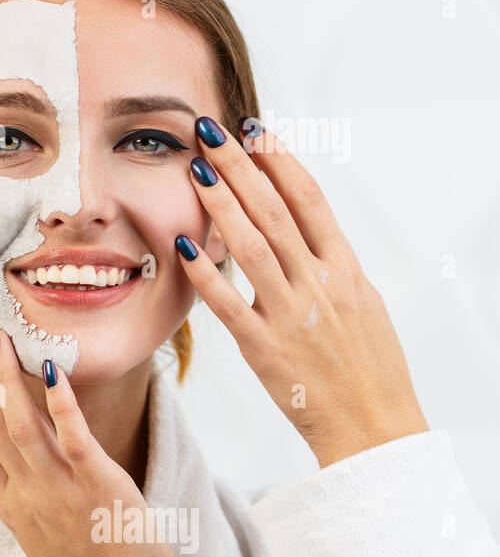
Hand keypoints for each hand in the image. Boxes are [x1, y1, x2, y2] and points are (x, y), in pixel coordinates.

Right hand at [0, 305, 183, 556]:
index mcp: (6, 502)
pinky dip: (60, 403)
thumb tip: (11, 439)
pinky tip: (51, 369)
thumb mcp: (37, 525)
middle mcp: (24, 493)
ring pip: (18, 423)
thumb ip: (21, 482)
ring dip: (4, 374)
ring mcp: (59, 490)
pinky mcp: (99, 488)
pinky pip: (75, 439)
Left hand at [176, 116, 428, 468]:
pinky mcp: (265, 348)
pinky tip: (183, 245)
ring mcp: (293, 314)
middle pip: (274, 212)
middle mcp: (320, 284)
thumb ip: (331, 265)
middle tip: (209, 131)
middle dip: (239, 166)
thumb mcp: (362, 303)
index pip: (309, 200)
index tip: (254, 129)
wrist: (374, 427)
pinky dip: (205, 273)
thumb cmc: (369, 367)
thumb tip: (307, 229)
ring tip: (195, 169)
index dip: (279, 161)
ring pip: (251, 247)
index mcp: (346, 268)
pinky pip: (229, 304)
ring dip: (220, 205)